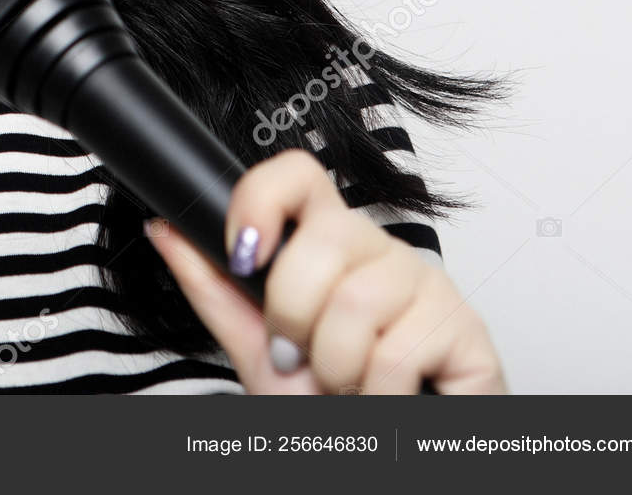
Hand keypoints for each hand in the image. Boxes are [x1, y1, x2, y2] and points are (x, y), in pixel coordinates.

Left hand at [146, 149, 506, 393]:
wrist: (379, 454)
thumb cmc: (323, 401)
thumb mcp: (253, 345)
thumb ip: (211, 285)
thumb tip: (165, 227)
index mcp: (326, 244)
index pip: (296, 176)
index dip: (261, 200)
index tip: (242, 253)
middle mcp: (378, 251)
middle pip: (320, 241)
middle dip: (291, 317)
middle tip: (299, 356)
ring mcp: (426, 284)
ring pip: (355, 304)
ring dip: (334, 367)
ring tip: (344, 382)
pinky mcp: (467, 328)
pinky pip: (398, 353)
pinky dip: (375, 395)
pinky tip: (381, 397)